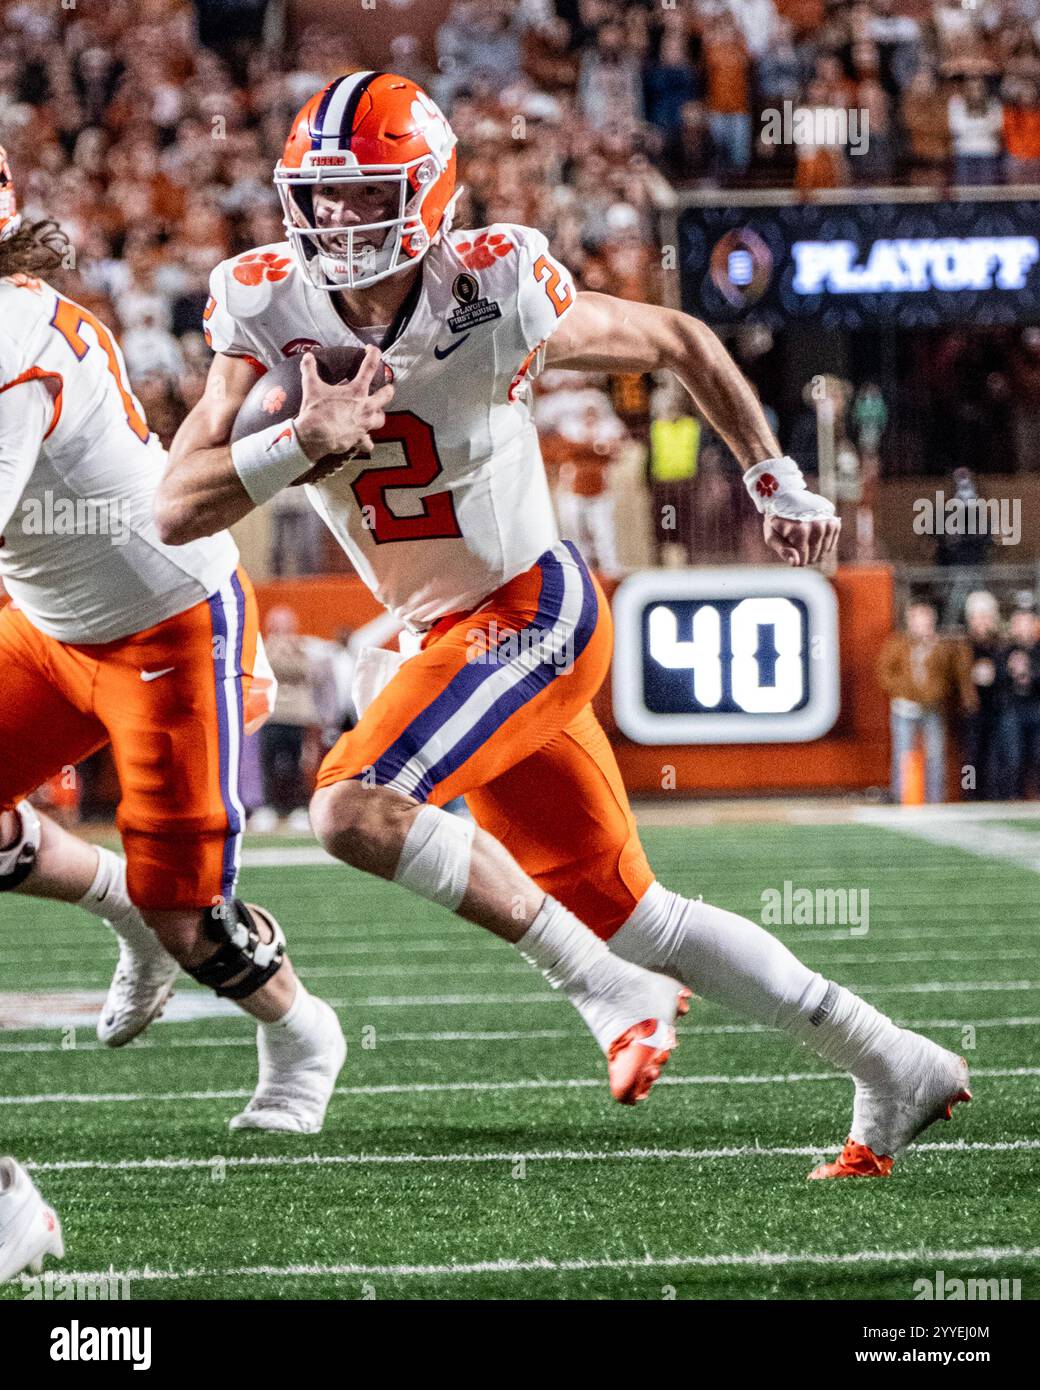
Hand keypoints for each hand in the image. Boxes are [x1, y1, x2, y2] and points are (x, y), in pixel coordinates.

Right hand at [293, 345, 393, 464]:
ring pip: (381, 419)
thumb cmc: (315, 411)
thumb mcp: (311, 386)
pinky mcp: (359, 438)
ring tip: (376, 414)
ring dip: (379, 416)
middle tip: (387, 389)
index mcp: (356, 390)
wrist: (314, 436)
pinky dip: (367, 442)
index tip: (372, 349)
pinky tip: (365, 442)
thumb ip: (310, 369)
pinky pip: (368, 443)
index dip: (374, 354)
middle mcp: (365, 406)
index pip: (370, 367)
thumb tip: (307, 356)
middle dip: (388, 391)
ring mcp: (364, 424)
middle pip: (386, 396)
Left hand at [763, 513, 840, 566]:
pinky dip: (822, 545)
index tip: (789, 550)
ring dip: (814, 551)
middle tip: (795, 544)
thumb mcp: (772, 535)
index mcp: (801, 531)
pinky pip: (831, 545)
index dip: (795, 559)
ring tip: (804, 540)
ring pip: (824, 553)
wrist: (787, 498)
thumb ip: (782, 550)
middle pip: (814, 557)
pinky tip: (813, 537)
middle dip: (804, 555)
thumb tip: (795, 563)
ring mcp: (827, 524)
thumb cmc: (776, 520)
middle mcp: (817, 527)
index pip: (802, 560)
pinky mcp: (834, 522)